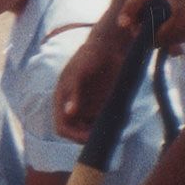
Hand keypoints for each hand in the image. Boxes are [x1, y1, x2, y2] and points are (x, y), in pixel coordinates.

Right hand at [51, 20, 125, 142]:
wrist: (109, 46)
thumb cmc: (90, 56)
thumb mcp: (79, 73)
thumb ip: (73, 93)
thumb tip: (69, 113)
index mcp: (62, 99)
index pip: (62, 127)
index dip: (73, 136)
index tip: (89, 138)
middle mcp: (74, 106)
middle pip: (77, 131)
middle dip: (89, 137)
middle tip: (107, 136)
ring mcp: (89, 105)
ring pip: (92, 128)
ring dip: (102, 131)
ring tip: (116, 125)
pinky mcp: (103, 103)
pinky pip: (106, 119)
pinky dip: (113, 122)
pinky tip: (122, 118)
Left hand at [119, 0, 184, 50]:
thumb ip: (134, 5)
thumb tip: (121, 24)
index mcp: (181, 21)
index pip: (154, 39)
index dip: (139, 31)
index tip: (134, 17)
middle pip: (158, 43)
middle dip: (145, 31)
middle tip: (139, 13)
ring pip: (163, 41)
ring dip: (152, 30)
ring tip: (148, 11)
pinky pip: (169, 37)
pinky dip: (159, 29)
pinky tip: (156, 15)